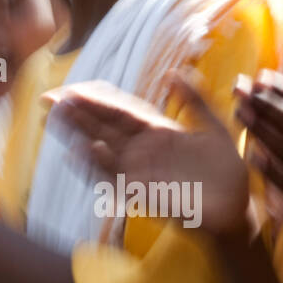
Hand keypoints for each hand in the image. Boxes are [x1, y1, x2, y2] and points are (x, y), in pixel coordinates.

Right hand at [49, 73, 250, 240]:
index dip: (94, 100)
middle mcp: (141, 150)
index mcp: (156, 132)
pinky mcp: (142, 192)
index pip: (118, 111)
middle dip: (75, 114)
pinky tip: (85, 149)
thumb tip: (175, 73)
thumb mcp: (214, 129)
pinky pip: (115, 176)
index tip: (70, 90)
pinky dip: (100, 163)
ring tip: (55, 120)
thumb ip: (195, 101)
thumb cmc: (225, 172)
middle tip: (48, 100)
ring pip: (101, 148)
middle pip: (102, 127)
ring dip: (78, 134)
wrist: (234, 210)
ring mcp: (139, 171)